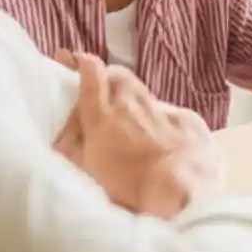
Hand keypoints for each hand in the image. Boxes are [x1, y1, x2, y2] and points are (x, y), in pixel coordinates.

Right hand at [68, 51, 223, 217]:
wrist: (183, 192)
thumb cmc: (129, 187)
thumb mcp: (86, 171)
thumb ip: (71, 145)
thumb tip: (63, 130)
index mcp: (103, 115)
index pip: (90, 72)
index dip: (79, 61)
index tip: (70, 59)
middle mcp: (133, 103)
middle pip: (118, 76)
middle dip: (107, 78)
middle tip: (100, 92)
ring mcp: (163, 109)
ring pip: (143, 91)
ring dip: (132, 98)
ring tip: (127, 119)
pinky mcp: (188, 120)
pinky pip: (170, 112)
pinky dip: (160, 120)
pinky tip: (160, 137)